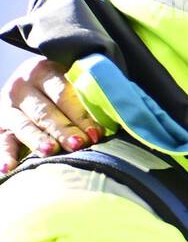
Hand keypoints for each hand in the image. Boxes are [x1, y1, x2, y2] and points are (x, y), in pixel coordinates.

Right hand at [0, 57, 99, 174]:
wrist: (30, 83)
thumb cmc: (65, 86)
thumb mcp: (73, 79)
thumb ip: (91, 92)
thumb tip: (121, 112)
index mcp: (43, 71)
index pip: (63, 93)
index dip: (81, 113)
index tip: (97, 132)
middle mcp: (22, 87)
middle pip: (45, 111)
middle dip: (63, 129)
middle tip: (80, 143)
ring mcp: (8, 108)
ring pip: (24, 125)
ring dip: (37, 139)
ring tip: (51, 151)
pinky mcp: (0, 127)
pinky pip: (2, 142)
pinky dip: (5, 156)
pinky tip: (9, 169)